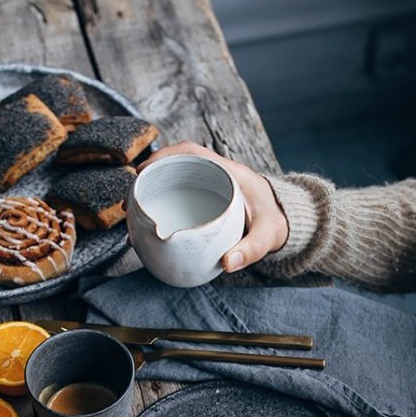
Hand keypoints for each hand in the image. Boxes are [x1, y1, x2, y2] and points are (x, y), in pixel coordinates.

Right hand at [143, 140, 287, 270]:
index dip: (164, 156)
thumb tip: (227, 264)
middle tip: (130, 198)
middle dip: (149, 177)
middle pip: (175, 164)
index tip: (143, 171)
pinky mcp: (206, 197)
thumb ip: (251, 250)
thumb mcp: (267, 236)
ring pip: (175, 179)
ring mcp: (209, 184)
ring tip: (133, 211)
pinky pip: (180, 193)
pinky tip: (151, 222)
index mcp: (228, 171)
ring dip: (153, 190)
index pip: (191, 152)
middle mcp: (216, 173)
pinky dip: (164, 203)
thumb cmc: (275, 222)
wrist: (285, 219)